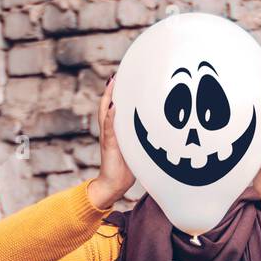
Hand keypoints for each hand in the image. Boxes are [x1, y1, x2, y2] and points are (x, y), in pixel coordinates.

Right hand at [87, 75, 134, 210]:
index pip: (114, 109)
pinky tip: (113, 105)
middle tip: (115, 75)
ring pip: (105, 113)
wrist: (113, 185)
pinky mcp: (110, 145)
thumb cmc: (124, 170)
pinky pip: (109, 128)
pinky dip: (110, 116)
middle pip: (107, 105)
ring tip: (112, 82)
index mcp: (115, 131)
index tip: (123, 80)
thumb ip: (139, 139)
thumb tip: (154, 133)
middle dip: (110, 90)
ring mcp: (108, 137)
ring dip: (108, 97)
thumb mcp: (134, 150)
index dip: (117, 95)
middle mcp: (109, 131)